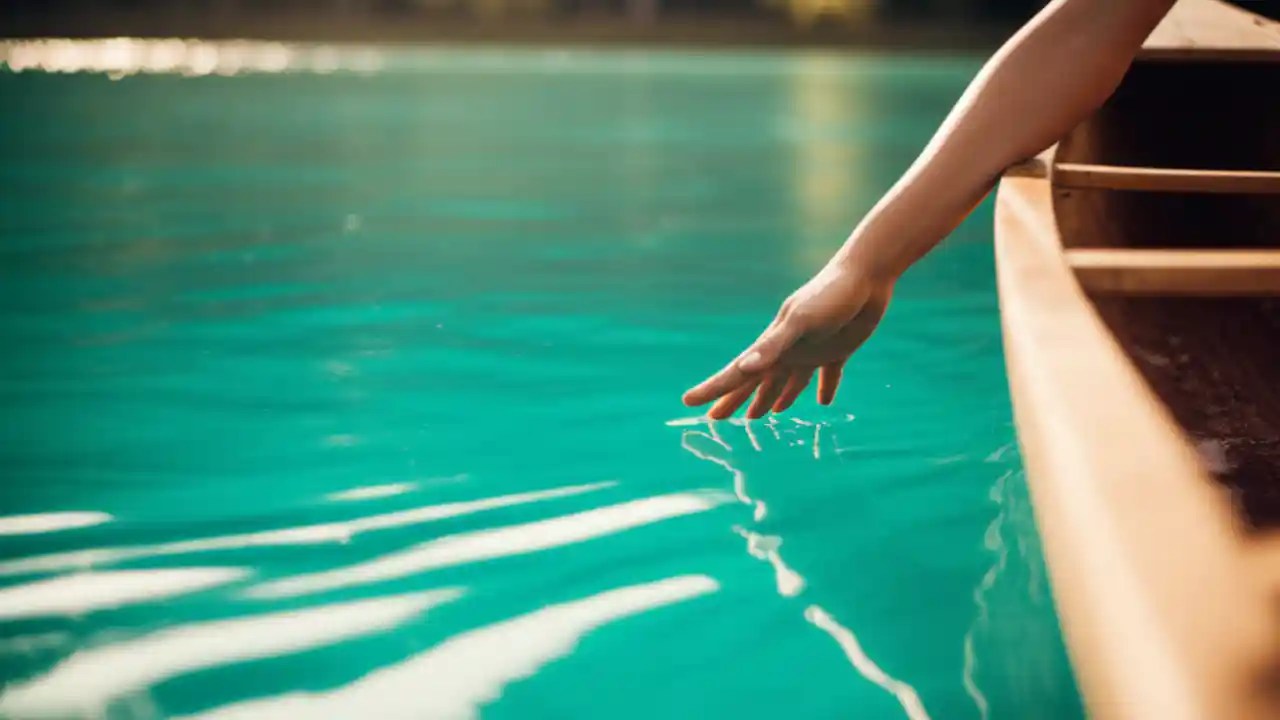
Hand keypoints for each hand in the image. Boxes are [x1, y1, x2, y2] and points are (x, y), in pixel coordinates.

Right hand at [682, 262, 891, 419]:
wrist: (865, 276)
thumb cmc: (829, 296)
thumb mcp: (799, 322)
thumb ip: (772, 346)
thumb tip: (743, 367)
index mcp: (773, 345)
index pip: (737, 373)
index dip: (713, 389)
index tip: (688, 401)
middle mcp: (788, 350)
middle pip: (756, 382)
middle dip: (736, 400)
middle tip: (716, 419)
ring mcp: (812, 350)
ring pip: (787, 382)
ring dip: (773, 398)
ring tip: (762, 416)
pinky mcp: (838, 350)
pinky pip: (828, 375)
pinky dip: (824, 389)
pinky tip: (823, 402)